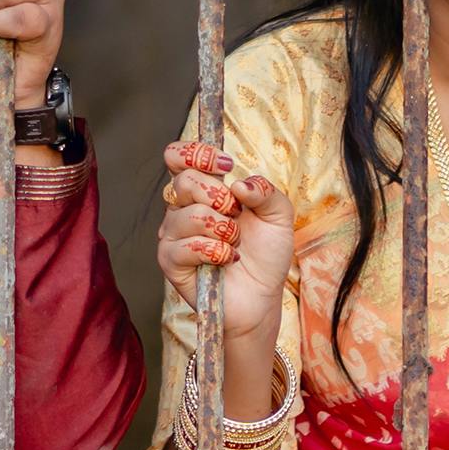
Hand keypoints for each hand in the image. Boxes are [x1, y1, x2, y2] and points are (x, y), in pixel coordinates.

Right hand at [157, 136, 300, 406]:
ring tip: (234, 244)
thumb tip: (239, 183)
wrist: (262, 296)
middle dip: (220, 197)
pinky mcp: (170, 261)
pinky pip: (185, 245)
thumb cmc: (266, 254)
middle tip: (236, 216)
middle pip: (184, 181)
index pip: (179, 156)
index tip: (226, 166)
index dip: (198, 153)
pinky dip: (214, 251)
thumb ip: (265, 190)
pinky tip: (225, 260)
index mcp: (202, 189)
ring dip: (223, 230)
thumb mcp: (278, 215)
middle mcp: (181, 208)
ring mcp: (172, 234)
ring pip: (188, 214)